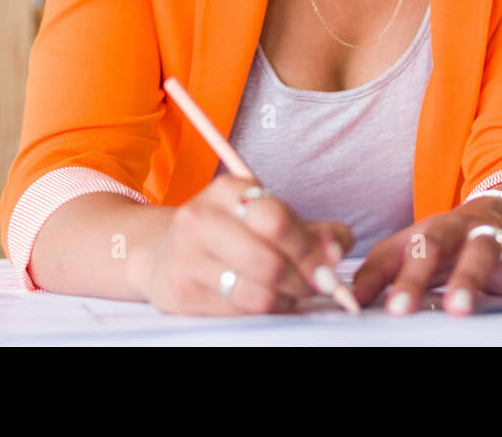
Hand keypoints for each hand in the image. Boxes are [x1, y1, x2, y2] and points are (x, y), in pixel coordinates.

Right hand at [129, 173, 352, 314]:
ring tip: (292, 292)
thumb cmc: (227, 232)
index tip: (331, 266)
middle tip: (319, 286)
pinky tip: (269, 300)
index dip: (311, 249)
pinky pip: (241, 312)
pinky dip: (266, 311)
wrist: (163, 252)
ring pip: (258, 294)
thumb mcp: (265, 215)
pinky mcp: (183, 293)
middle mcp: (200, 219)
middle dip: (305, 281)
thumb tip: (339, 248)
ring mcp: (187, 258)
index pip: (277, 220)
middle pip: (269, 262)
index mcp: (226, 190)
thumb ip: (312, 230)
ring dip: (288, 300)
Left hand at [350, 197, 501, 314]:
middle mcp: (480, 232)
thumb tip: (349, 298)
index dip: (409, 280)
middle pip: (475, 250)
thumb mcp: (409, 247)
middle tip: (456, 309)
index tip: (396, 309)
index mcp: (441, 230)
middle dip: (467, 279)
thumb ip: (380, 271)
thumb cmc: (446, 237)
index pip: (422, 251)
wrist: (498, 208)